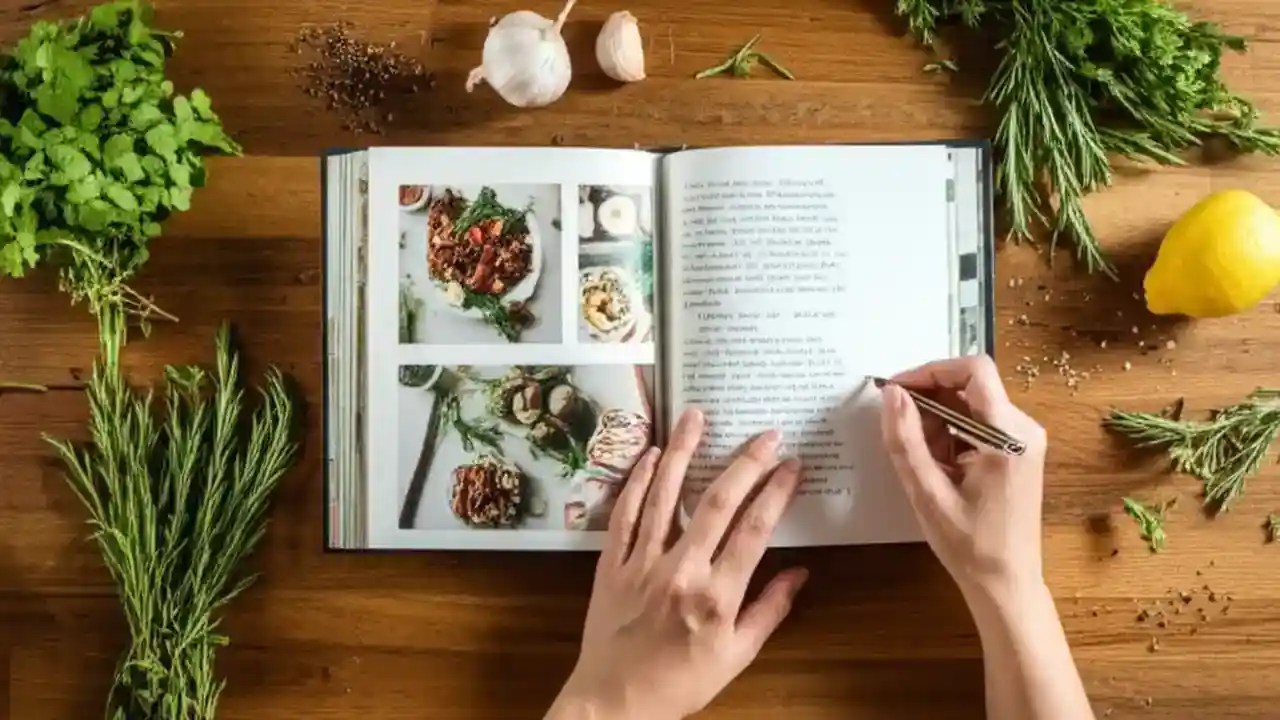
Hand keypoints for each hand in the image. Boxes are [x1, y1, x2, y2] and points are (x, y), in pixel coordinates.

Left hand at [546, 409, 807, 719]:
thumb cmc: (680, 683)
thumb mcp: (736, 657)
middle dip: (745, 462)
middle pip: (716, 503)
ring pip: (664, 495)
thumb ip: (769, 611)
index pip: (754, 530)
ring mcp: (641, 563)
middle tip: (765, 433)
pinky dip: (636, 481)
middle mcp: (679, 571)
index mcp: (716, 596)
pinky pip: (624, 513)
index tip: (793, 465)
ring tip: (696, 415)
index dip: (777, 492)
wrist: (614, 702)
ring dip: (683, 451)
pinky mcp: (611, 563)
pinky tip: (650, 454)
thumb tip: (800, 573)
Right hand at [879, 356, 1047, 601]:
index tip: (897, 390)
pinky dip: (951, 433)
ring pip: (972, 404)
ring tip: (919, 457)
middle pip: (971, 386)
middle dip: (929, 400)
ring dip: (938, 419)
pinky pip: (980, 423)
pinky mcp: (1019, 451)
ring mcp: (1025, 440)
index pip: (973, 370)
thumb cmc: (968, 545)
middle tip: (899, 430)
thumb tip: (892, 394)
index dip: (931, 370)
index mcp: (1008, 436)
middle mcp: (1024, 429)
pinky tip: (937, 466)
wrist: (1007, 583)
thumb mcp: (927, 493)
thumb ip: (906, 440)